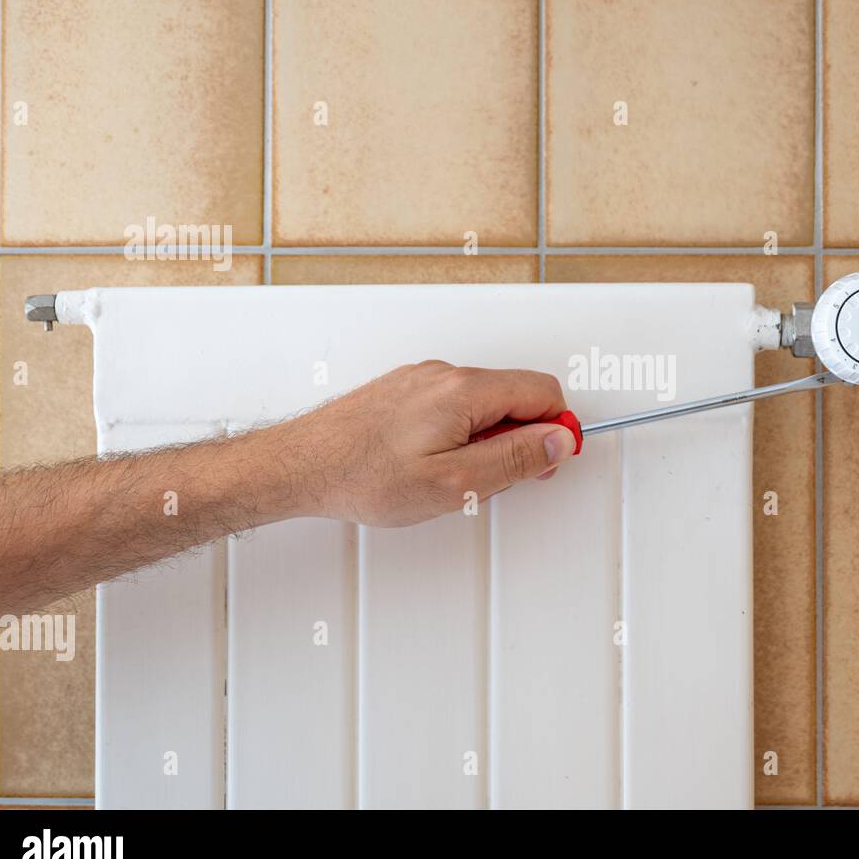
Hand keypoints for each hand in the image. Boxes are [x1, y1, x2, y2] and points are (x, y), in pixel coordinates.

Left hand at [280, 361, 576, 526]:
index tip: (547, 463)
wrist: (299, 467)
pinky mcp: (403, 392)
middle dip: (521, 439)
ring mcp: (422, 381)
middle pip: (515, 396)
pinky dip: (459, 435)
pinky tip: (433, 466)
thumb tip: (559, 440)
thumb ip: (514, 459)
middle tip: (499, 481)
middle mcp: (445, 375)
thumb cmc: (364, 476)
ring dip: (488, 440)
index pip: (543, 392)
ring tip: (457, 480)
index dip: (556, 430)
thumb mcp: (455, 483)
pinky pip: (454, 407)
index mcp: (465, 391)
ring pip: (484, 404)